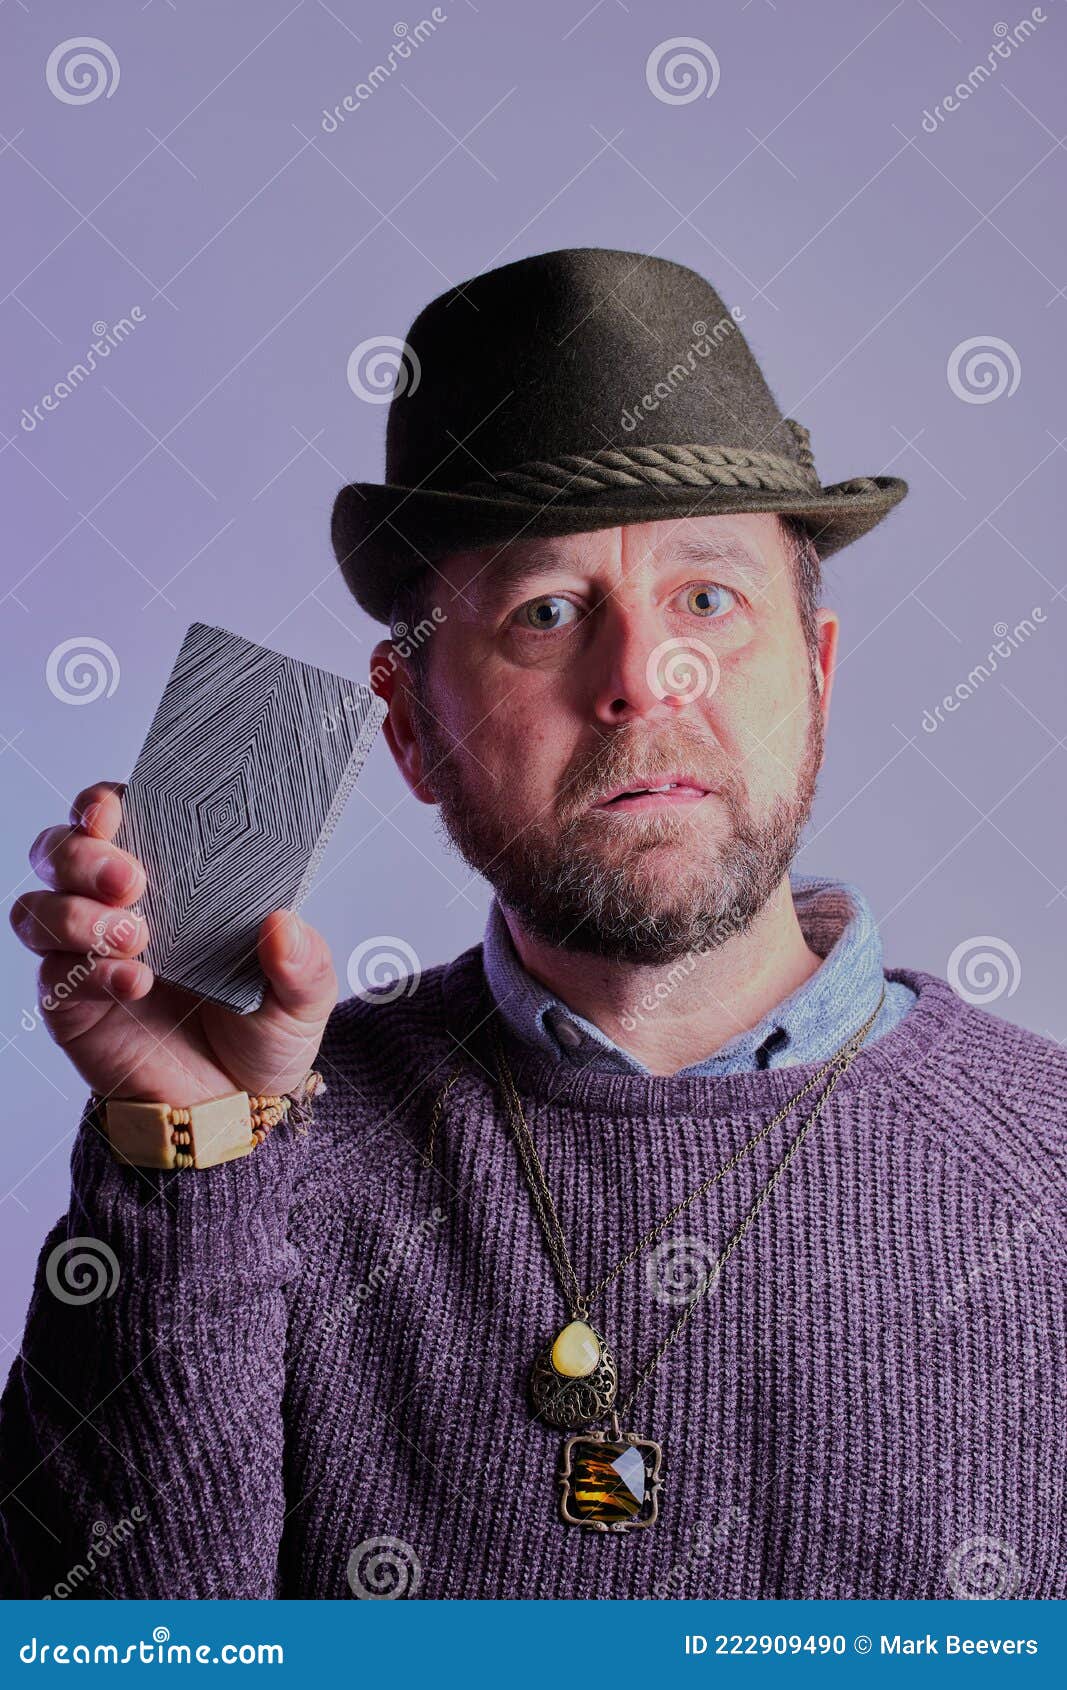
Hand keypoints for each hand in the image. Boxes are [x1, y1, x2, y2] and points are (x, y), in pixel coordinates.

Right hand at [11, 781, 337, 1105]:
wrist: (234, 1108)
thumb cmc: (261, 1031)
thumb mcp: (302, 996)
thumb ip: (303, 963)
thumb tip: (284, 924)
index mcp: (170, 877)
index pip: (116, 816)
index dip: (102, 802)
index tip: (113, 807)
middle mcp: (115, 906)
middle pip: (59, 850)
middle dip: (83, 853)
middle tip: (132, 879)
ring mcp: (86, 954)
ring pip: (38, 908)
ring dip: (78, 913)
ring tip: (138, 937)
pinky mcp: (71, 1004)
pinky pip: (52, 974)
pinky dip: (90, 971)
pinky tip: (134, 982)